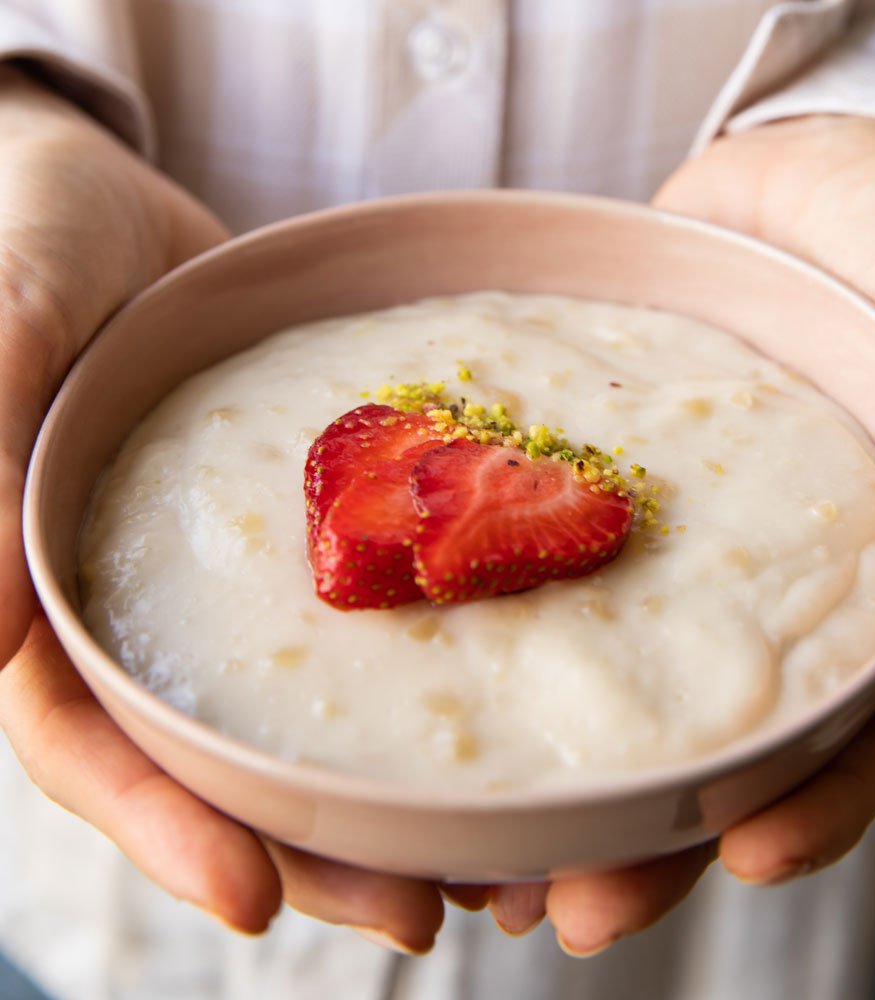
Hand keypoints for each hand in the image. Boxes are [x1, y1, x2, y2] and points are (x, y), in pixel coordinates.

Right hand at [0, 69, 445, 950]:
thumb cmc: (28, 242)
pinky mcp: (312, 539)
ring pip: (309, 719)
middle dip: (313, 851)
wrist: (114, 203)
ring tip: (491, 865)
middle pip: (223, 766)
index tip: (255, 899)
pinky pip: (375, 623)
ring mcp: (239, 583)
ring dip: (388, 802)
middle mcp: (150, 613)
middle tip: (420, 913)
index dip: (164, 830)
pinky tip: (500, 730)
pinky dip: (429, 686)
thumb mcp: (5, 326)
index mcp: (51, 596)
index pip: (91, 747)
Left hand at [481, 114, 874, 954]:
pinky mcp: (584, 496)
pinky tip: (445, 711)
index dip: (806, 811)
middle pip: (710, 751)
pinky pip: (532, 587)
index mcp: (862, 591)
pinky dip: (493, 653)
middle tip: (570, 909)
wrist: (792, 165)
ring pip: (612, 698)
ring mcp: (663, 552)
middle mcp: (754, 591)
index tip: (738, 858)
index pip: (851, 738)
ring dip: (559, 790)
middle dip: (648, 841)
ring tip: (486, 867)